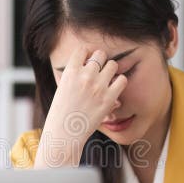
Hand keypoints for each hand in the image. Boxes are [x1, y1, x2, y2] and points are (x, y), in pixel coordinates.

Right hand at [34, 48, 126, 167]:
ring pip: (113, 65)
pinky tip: (113, 89)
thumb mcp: (62, 88)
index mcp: (70, 72)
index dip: (86, 54)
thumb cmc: (61, 113)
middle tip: (98, 71)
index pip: (82, 49)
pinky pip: (122, 80)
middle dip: (100, 61)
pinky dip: (119, 82)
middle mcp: (84, 76)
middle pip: (100, 54)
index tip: (87, 61)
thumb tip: (88, 64)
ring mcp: (98, 87)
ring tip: (107, 80)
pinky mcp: (109, 98)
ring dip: (111, 70)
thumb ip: (74, 75)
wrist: (65, 133)